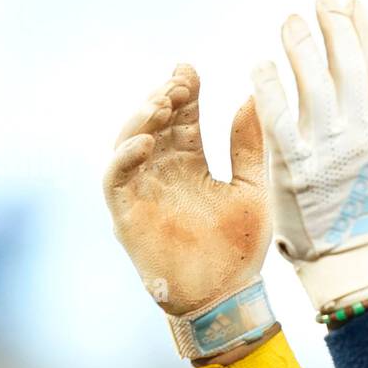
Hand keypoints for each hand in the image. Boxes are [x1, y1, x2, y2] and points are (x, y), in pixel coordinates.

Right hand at [103, 64, 269, 317]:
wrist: (227, 297)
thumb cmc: (240, 249)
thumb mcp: (251, 188)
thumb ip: (248, 146)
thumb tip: (250, 97)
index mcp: (191, 165)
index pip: (182, 119)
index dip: (183, 92)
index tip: (189, 70)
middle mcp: (162, 173)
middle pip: (154, 124)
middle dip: (163, 98)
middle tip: (180, 83)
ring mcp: (142, 192)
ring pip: (128, 142)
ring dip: (142, 119)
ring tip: (162, 103)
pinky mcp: (127, 215)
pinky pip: (116, 179)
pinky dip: (125, 157)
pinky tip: (146, 142)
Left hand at [251, 0, 367, 312]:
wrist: (352, 258)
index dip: (365, 29)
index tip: (354, 3)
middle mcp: (358, 132)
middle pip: (347, 64)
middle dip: (334, 26)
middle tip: (320, 2)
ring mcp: (327, 147)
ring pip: (314, 80)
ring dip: (301, 45)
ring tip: (290, 23)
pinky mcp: (294, 165)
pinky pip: (278, 116)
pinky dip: (270, 86)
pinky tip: (262, 65)